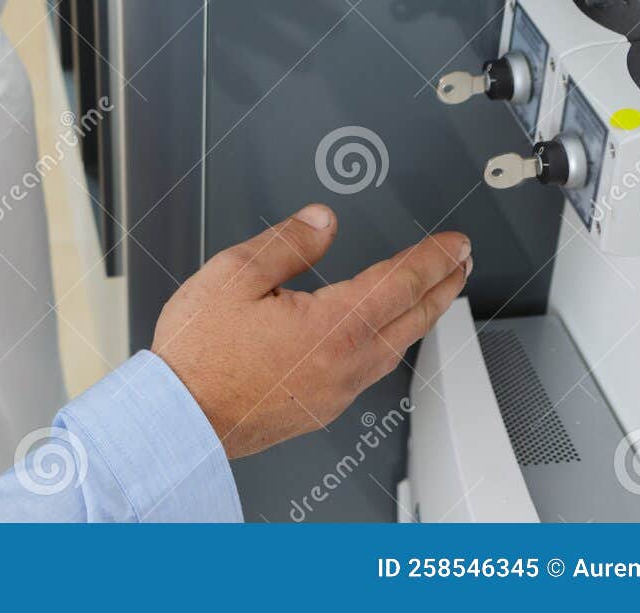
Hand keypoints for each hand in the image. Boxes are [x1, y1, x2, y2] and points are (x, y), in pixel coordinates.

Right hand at [150, 203, 469, 459]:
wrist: (179, 418)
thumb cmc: (199, 355)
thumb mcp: (233, 274)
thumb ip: (287, 242)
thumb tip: (321, 221)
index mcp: (332, 325)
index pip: (401, 282)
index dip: (433, 258)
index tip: (455, 243)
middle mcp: (346, 363)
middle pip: (413, 319)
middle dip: (443, 287)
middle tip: (460, 264)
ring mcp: (336, 391)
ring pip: (396, 348)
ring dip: (421, 316)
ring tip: (430, 297)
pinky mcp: (320, 408)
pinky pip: (372, 370)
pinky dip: (391, 343)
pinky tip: (380, 337)